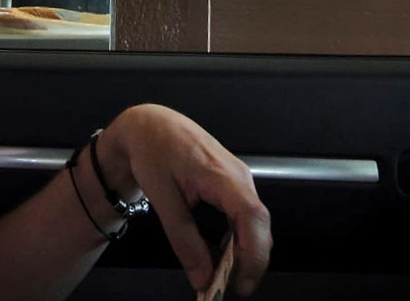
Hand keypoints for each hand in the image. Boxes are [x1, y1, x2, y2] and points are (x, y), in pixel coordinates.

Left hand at [99, 105, 271, 296]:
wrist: (150, 124)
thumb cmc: (154, 151)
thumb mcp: (162, 198)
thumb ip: (184, 240)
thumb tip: (202, 278)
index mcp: (221, 174)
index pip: (252, 217)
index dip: (254, 254)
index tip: (240, 285)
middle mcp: (238, 175)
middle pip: (259, 224)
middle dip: (250, 262)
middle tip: (228, 290)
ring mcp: (238, 177)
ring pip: (254, 222)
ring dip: (244, 252)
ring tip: (221, 277)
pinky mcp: (233, 182)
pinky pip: (245, 214)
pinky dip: (238, 239)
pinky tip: (221, 254)